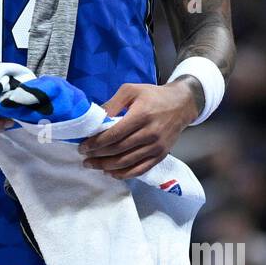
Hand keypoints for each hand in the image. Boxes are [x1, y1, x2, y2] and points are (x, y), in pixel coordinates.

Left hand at [78, 80, 198, 179]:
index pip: (114, 134)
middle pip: (119, 150)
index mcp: (141, 115)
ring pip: (128, 162)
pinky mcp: (161, 155)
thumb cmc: (153, 95)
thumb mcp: (131, 90)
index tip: (83, 147)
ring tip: (93, 165)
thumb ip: (112, 104)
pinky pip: (140, 169)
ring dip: (107, 166)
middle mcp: (150, 133)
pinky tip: (111, 172)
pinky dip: (124, 174)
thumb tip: (95, 119)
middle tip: (84, 158)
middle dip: (98, 156)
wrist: (182, 104)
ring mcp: (157, 147)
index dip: (96, 143)